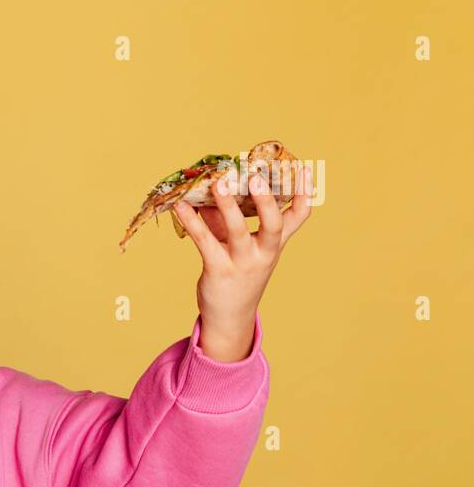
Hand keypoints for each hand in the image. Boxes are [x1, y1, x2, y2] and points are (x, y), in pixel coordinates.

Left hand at [172, 163, 312, 360]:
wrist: (230, 316)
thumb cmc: (236, 273)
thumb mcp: (239, 245)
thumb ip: (226, 218)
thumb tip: (207, 190)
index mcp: (275, 243)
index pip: (299, 217)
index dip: (304, 193)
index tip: (305, 169)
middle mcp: (264, 253)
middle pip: (274, 225)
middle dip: (266, 200)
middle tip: (256, 176)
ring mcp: (242, 263)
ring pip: (237, 231)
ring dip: (227, 205)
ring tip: (217, 183)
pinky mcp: (218, 270)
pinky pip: (205, 242)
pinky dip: (192, 223)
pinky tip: (180, 207)